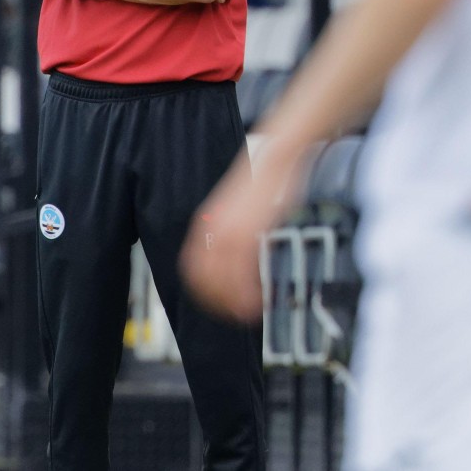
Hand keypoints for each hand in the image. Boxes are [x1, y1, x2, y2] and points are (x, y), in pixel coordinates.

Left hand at [181, 156, 288, 322]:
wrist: (278, 157)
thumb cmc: (265, 181)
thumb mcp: (240, 208)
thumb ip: (232, 229)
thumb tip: (238, 253)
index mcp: (207, 222)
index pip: (193, 267)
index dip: (203, 290)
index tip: (218, 303)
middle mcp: (212, 228)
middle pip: (202, 278)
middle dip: (217, 302)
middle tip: (234, 314)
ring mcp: (229, 231)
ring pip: (221, 281)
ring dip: (233, 302)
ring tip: (248, 313)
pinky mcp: (248, 233)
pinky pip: (242, 273)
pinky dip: (247, 294)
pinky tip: (258, 301)